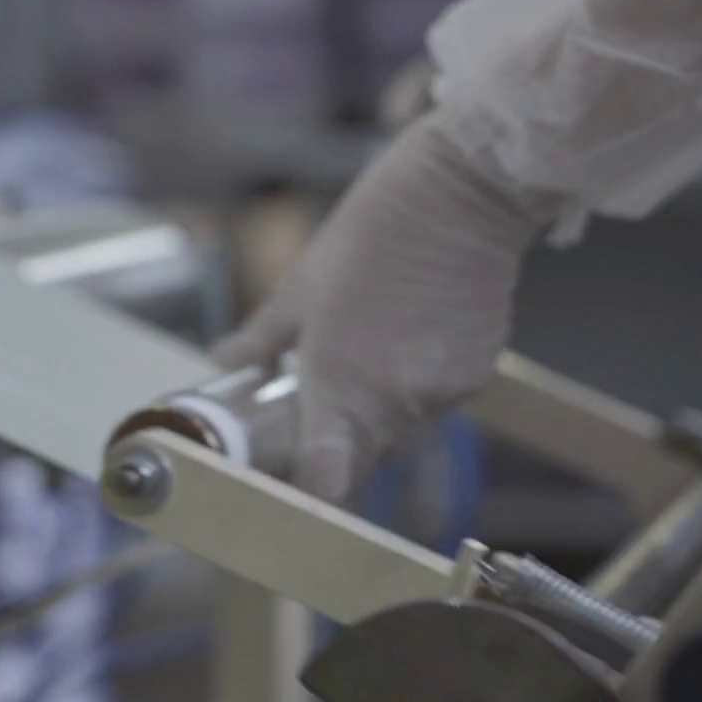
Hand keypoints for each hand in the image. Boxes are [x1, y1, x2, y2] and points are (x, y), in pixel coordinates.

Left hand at [214, 111, 559, 501]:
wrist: (464, 193)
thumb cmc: (374, 231)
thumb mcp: (302, 283)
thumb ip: (263, 338)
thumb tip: (225, 363)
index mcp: (339, 381)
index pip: (327, 481)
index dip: (307, 506)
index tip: (288, 508)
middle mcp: (394, 401)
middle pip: (360, 462)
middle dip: (336, 450)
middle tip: (317, 411)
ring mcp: (442, 394)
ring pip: (397, 430)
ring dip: (376, 409)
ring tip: (372, 345)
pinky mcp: (476, 379)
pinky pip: (433, 402)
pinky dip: (416, 385)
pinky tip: (412, 334)